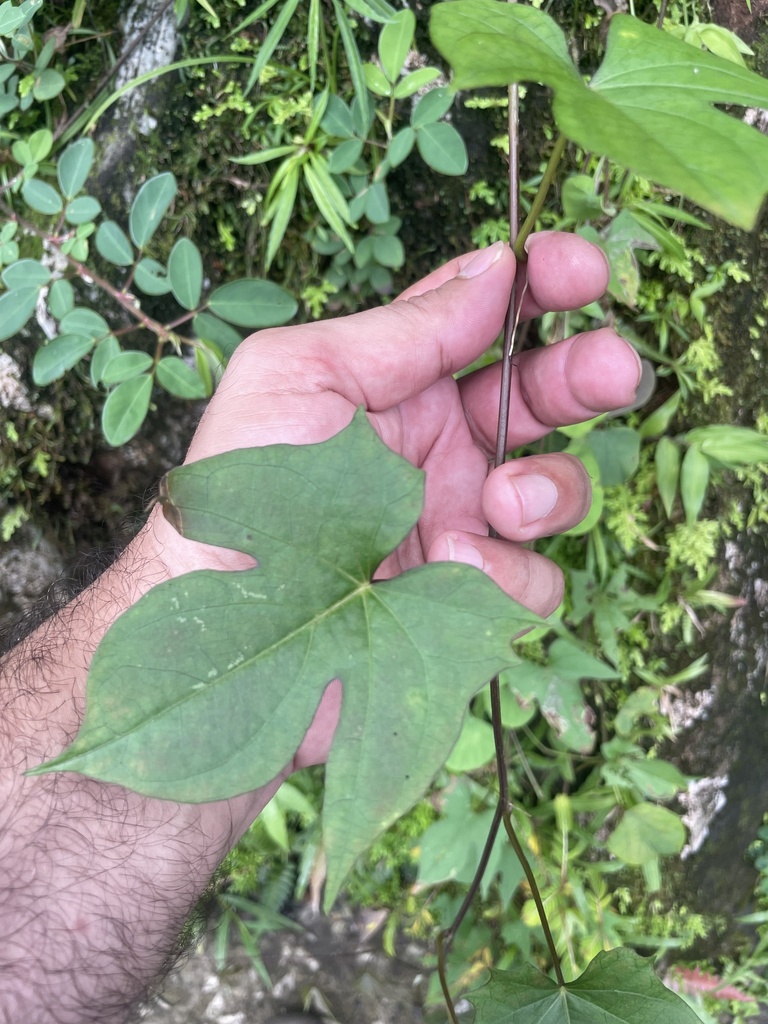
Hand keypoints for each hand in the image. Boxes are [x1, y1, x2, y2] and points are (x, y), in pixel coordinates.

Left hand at [142, 233, 640, 767]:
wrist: (225, 625)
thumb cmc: (242, 491)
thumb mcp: (302, 378)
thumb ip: (401, 330)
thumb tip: (495, 270)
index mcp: (399, 388)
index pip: (487, 323)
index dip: (541, 288)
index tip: (581, 270)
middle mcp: (438, 452)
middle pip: (543, 399)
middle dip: (587, 375)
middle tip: (618, 367)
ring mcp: (458, 526)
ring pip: (556, 492)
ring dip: (548, 488)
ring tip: (501, 501)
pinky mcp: (466, 602)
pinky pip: (534, 581)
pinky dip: (506, 572)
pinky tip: (449, 571)